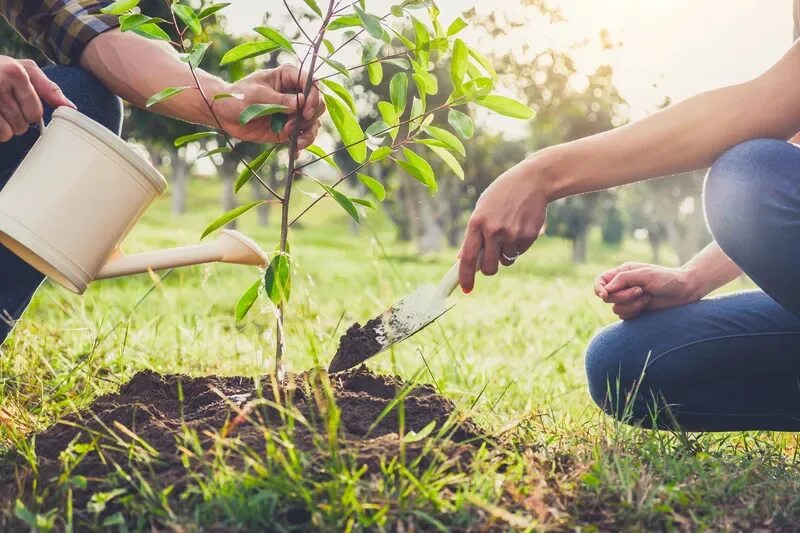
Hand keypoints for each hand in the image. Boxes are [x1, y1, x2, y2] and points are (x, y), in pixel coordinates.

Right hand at [0, 56, 74, 141]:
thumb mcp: (24, 70)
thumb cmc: (0, 69)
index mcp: (15, 72)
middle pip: (22, 125)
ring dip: (4, 128)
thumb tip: (71, 108)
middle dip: (16, 120)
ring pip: (7, 133)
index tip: (19, 103)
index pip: (35, 112)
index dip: (30, 113)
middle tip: (4, 106)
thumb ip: (49, 88)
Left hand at [212, 64, 324, 148]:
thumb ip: (279, 100)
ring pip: (314, 122)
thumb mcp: (257, 96)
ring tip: (295, 141)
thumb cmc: (238, 97)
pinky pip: (303, 137)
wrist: (224, 114)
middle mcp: (295, 94)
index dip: (313, 96)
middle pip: (318, 103)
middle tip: (296, 124)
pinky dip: (301, 145)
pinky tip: (294, 152)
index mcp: (288, 77)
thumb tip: (301, 103)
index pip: (311, 83)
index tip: (305, 111)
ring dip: (308, 133)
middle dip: (311, 116)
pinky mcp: (289, 129)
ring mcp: (293, 112)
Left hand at [458, 157, 548, 292]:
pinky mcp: (528, 236)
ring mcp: (511, 234)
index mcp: (477, 223)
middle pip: (489, 268)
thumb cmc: (502, 195)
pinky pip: (519, 252)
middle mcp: (493, 231)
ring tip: (509, 232)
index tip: (465, 290)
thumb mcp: (482, 208)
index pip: (468, 258)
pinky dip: (518, 246)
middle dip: (490, 269)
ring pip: (506, 261)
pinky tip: (520, 227)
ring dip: (506, 254)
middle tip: (492, 261)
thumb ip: (473, 234)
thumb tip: (462, 258)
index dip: (465, 277)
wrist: (532, 181)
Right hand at [594, 262, 700, 319]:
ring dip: (631, 305)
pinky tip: (646, 306)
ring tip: (646, 299)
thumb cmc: (667, 279)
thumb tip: (605, 289)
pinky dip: (634, 312)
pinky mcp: (635, 310)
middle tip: (639, 291)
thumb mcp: (645, 275)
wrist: (686, 291)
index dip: (598, 289)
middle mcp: (623, 285)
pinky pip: (624, 316)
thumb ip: (623, 279)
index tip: (604, 295)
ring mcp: (629, 298)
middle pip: (607, 297)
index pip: (600, 281)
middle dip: (623, 296)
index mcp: (623, 273)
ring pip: (615, 308)